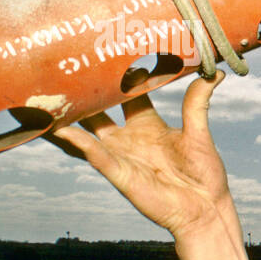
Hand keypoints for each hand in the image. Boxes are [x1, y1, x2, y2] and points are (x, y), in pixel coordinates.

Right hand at [43, 71, 234, 240]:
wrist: (205, 209)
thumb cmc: (203, 174)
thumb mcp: (199, 133)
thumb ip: (197, 104)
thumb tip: (214, 73)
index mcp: (147, 124)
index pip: (127, 93)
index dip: (118, 74)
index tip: (107, 49)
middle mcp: (128, 137)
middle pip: (98, 109)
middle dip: (83, 91)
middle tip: (65, 66)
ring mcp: (120, 155)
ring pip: (85, 131)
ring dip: (67, 117)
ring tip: (46, 98)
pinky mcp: (119, 173)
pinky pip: (94, 155)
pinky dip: (78, 143)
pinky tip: (62, 130)